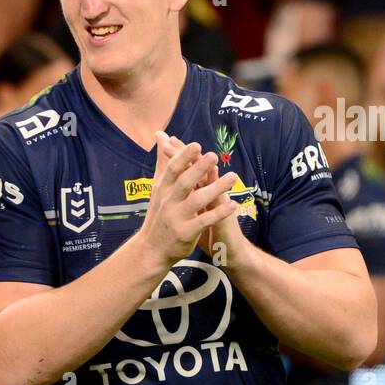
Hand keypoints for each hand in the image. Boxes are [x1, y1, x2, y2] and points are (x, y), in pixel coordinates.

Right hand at [140, 133, 237, 267]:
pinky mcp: (185, 233)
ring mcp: (176, 218)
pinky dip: (219, 212)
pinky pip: (205, 221)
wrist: (151, 249)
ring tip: (233, 177)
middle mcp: (168, 202)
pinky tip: (233, 204)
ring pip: (197, 200)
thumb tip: (161, 135)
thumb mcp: (158, 187)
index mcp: (162, 189)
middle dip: (198, 169)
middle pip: (184, 182)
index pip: (172, 170)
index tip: (196, 146)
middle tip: (214, 156)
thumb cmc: (159, 213)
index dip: (183, 157)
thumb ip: (163, 161)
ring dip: (216, 188)